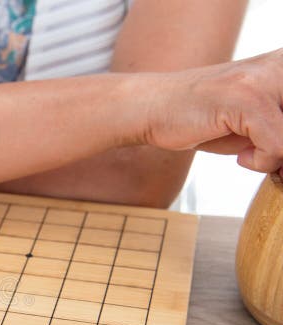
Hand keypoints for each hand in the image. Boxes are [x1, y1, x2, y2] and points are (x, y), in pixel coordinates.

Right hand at [144, 49, 282, 173]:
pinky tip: (242, 158)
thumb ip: (281, 130)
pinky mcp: (245, 99)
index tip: (278, 156)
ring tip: (259, 159)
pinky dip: (262, 161)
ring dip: (280, 158)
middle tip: (275, 163)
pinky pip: (278, 145)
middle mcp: (280, 65)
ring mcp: (263, 80)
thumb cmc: (202, 116)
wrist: (152, 108)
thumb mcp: (256, 121)